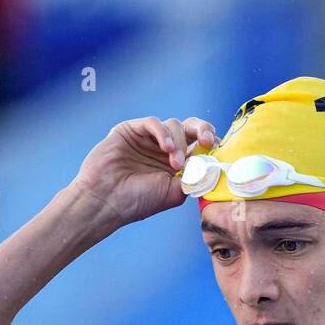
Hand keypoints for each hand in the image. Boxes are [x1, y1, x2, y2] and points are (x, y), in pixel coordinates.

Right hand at [71, 115, 216, 229]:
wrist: (106, 201)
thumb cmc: (138, 201)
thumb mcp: (174, 193)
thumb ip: (194, 177)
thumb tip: (214, 165)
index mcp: (177, 163)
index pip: (199, 145)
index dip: (211, 144)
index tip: (218, 151)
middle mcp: (164, 148)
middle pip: (190, 128)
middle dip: (203, 130)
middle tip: (208, 142)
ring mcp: (148, 139)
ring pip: (174, 125)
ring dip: (178, 143)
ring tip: (175, 163)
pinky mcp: (131, 130)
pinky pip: (153, 123)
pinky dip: (163, 133)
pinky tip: (166, 148)